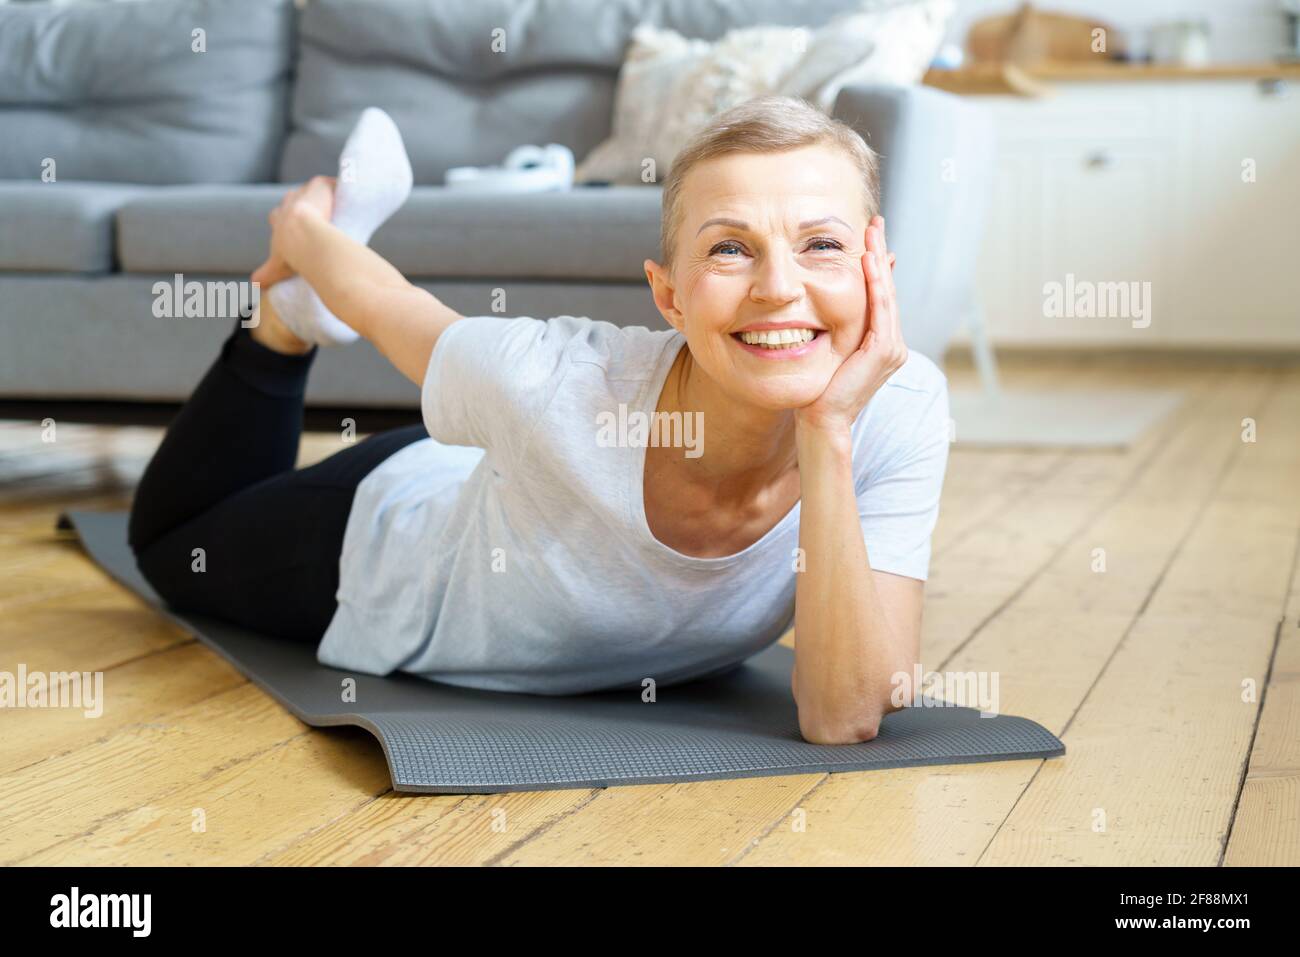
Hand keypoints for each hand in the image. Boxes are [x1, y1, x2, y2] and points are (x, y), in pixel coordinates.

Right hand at [251, 176, 336, 287]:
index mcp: (278, 219)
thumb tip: (255, 286)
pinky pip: (332, 184)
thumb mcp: (277, 266)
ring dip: (326, 200)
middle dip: (306, 207)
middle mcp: (288, 202)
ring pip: (315, 192)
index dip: (289, 222)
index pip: (280, 216)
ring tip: (343, 214)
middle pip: (296, 200)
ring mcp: (304, 192)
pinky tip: (351, 201)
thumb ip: (267, 274)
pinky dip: (340, 190)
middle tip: (323, 223)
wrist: (306, 236)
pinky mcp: (319, 185)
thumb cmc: (292, 253)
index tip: (299, 231)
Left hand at [796, 215, 905, 434]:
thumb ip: (835, 329)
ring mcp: (891, 349)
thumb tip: (820, 306)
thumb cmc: (819, 391)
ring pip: (886, 294)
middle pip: (886, 289)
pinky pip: (880, 308)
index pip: (879, 296)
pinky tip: (870, 261)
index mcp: (880, 344)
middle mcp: (891, 345)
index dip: (875, 265)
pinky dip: (876, 283)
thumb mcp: (829, 351)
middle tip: (873, 223)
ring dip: (878, 261)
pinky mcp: (884, 352)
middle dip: (879, 254)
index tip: (867, 238)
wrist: (822, 421)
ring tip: (872, 233)